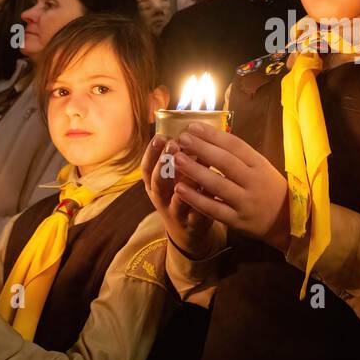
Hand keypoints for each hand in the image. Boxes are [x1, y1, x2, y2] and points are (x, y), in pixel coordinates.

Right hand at [141, 134, 213, 257]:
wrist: (187, 232)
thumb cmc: (181, 196)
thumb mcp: (173, 178)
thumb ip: (178, 158)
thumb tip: (188, 128)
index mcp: (154, 184)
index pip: (147, 167)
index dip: (152, 153)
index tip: (160, 136)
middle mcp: (161, 198)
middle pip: (157, 181)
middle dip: (164, 164)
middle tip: (172, 147)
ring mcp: (175, 213)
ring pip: (176, 199)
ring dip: (184, 182)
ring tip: (191, 168)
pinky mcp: (192, 224)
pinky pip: (197, 213)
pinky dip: (204, 201)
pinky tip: (212, 189)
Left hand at [167, 123, 290, 250]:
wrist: (285, 221)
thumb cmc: (268, 188)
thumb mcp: (261, 168)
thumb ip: (239, 156)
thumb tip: (209, 137)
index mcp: (259, 164)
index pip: (235, 145)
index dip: (213, 135)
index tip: (193, 126)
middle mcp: (254, 181)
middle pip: (226, 162)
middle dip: (202, 149)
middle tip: (182, 139)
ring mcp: (245, 202)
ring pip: (218, 185)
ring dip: (196, 171)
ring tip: (177, 159)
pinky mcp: (237, 220)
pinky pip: (214, 209)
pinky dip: (196, 199)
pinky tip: (180, 189)